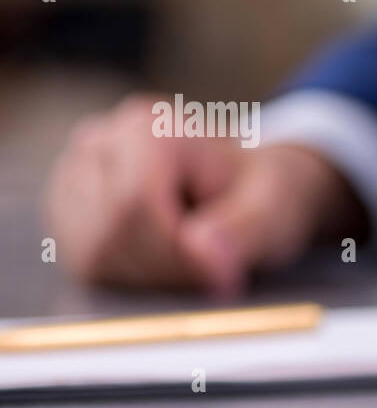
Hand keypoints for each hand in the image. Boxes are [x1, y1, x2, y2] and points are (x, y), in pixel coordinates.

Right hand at [43, 94, 365, 292]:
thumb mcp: (276, 209)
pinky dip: (130, 279)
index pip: (133, 208)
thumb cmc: (264, 193)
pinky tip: (170, 267)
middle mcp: (99, 143)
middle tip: (215, 277)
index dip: (176, 255)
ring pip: (90, 254)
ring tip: (196, 268)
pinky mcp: (70, 210)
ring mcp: (75, 175)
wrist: (253, 186)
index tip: (222, 278)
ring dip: (148, 280)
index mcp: (148, 128)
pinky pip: (84, 264)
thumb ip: (244, 229)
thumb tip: (204, 254)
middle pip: (108, 235)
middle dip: (165, 271)